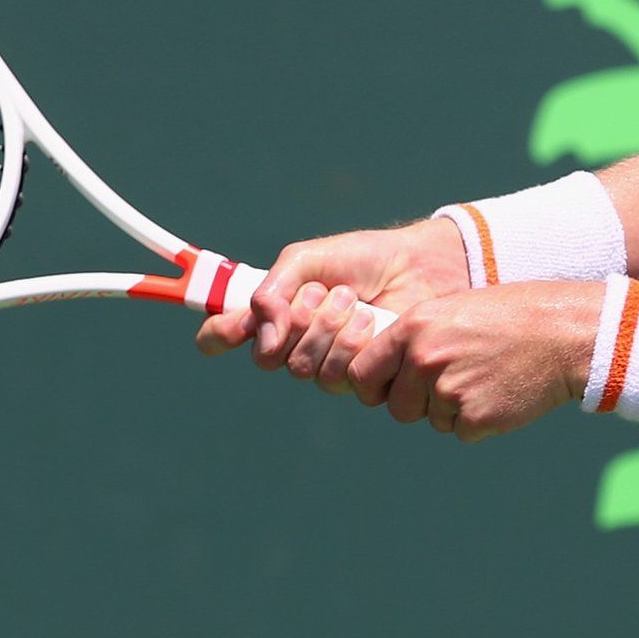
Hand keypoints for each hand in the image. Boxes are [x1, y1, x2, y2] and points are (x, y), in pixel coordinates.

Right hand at [194, 219, 468, 387]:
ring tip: (354, 302)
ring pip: (303, 369)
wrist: (419, 265)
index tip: (232, 326)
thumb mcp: (307, 260)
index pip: (225, 335)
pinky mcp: (361, 378)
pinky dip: (353, 345)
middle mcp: (294, 343)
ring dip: (327, 330)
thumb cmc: (362, 258)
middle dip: (296, 321)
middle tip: (323, 293)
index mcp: (273, 312)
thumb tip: (263, 341)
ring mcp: (325, 364)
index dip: (220, 335)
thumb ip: (273, 291)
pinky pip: (340, 378)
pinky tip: (372, 322)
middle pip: (268, 358)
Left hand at [343, 281, 601, 441]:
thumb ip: (416, 339)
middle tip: (453, 384)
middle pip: (397, 407)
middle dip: (418, 403)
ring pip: (433, 419)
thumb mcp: (452, 310)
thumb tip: (384, 372)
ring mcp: (449, 391)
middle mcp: (425, 360)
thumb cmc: (510, 317)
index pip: (362, 373)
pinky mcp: (476, 418)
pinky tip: (500, 392)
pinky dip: (479, 420)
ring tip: (486, 377)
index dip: (374, 385)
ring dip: (453, 409)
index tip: (387, 388)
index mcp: (413, 328)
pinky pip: (462, 431)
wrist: (562, 333)